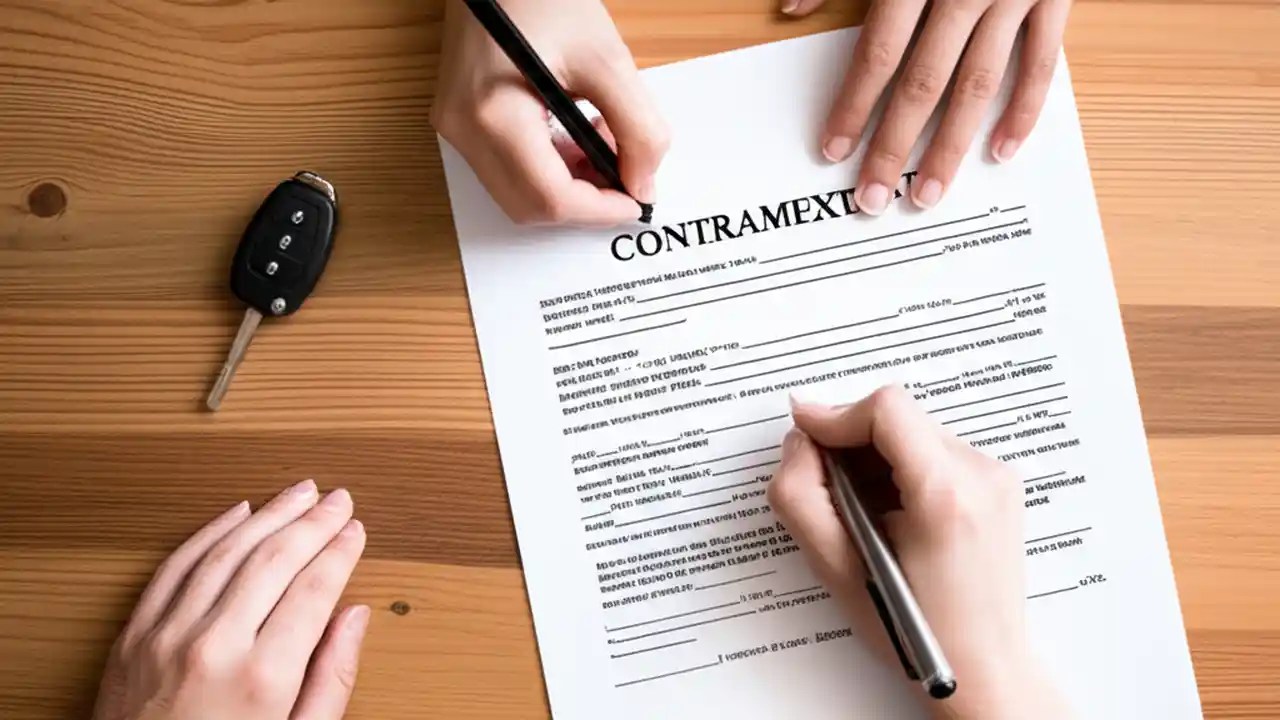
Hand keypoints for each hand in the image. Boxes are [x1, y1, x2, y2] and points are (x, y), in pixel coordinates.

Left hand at [93, 480, 369, 719]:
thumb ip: (331, 679)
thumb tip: (354, 617)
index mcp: (263, 677)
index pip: (315, 587)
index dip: (341, 550)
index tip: (356, 530)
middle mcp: (214, 647)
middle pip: (275, 558)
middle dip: (313, 522)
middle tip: (337, 500)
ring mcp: (167, 637)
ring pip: (227, 550)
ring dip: (268, 514)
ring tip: (298, 494)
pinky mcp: (134, 637)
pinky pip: (176, 566)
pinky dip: (210, 532)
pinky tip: (237, 514)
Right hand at [432, 0, 669, 225]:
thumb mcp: (606, 58)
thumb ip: (637, 127)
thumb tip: (644, 184)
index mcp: (493, 113)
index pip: (550, 197)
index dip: (600, 210)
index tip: (637, 202)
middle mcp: (463, 130)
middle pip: (530, 207)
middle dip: (585, 202)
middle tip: (625, 175)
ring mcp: (455, 128)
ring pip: (518, 196)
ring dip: (569, 188)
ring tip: (603, 144)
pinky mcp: (460, 122)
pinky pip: (507, 171)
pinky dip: (549, 170)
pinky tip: (578, 138)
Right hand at [768, 387, 1071, 718]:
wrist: (983, 666)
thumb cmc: (918, 630)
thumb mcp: (836, 567)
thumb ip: (800, 495)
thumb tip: (800, 442)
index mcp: (946, 494)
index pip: (886, 409)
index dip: (835, 416)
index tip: (805, 435)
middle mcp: (981, 475)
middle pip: (898, 417)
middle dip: (852, 443)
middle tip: (831, 490)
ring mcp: (996, 478)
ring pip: (914, 431)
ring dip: (876, 458)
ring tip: (864, 512)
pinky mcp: (997, 485)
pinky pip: (935, 451)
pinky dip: (902, 469)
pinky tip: (891, 514)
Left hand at [783, 0, 1072, 212]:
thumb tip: (788, 9)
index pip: (877, 55)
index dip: (852, 107)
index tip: (831, 150)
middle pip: (923, 84)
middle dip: (894, 147)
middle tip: (872, 199)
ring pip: (979, 86)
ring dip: (952, 148)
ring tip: (927, 194)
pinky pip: (1042, 64)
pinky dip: (1024, 111)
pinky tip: (1000, 153)